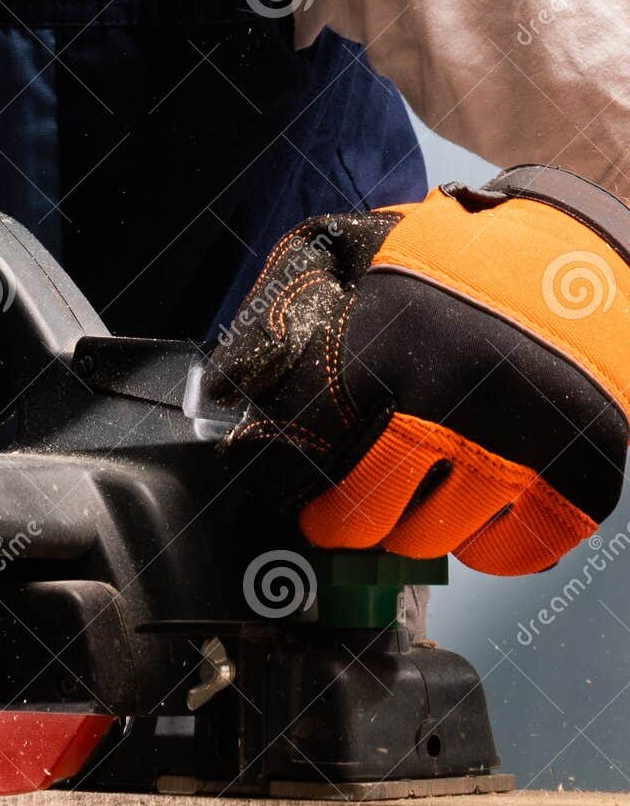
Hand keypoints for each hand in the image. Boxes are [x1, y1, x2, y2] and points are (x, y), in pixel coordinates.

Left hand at [206, 167, 629, 574]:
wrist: (578, 256)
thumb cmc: (448, 264)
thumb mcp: (349, 253)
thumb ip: (279, 310)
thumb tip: (222, 387)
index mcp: (385, 347)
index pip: (303, 451)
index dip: (280, 478)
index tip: (282, 484)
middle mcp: (452, 401)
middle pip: (363, 517)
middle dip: (339, 522)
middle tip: (337, 513)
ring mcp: (523, 442)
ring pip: (431, 542)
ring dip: (411, 532)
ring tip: (412, 498)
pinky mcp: (582, 469)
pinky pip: (514, 552)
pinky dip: (488, 548)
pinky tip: (475, 512)